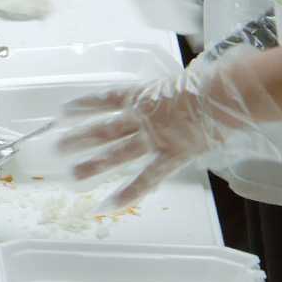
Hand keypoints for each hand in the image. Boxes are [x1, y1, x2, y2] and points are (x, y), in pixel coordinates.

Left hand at [57, 48, 281, 207]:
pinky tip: (107, 205)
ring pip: (117, 153)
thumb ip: (177, 85)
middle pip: (105, 128)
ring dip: (93, 165)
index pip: (108, 97)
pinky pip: (145, 179)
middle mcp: (143, 116)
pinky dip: (127, 193)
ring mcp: (154, 138)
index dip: (86, 104)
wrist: (224, 94)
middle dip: (80, 137)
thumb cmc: (212, 79)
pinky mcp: (170, 157)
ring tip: (72, 177)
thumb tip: (187, 77)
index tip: (64, 110)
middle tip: (57, 147)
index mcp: (146, 93)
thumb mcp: (188, 76)